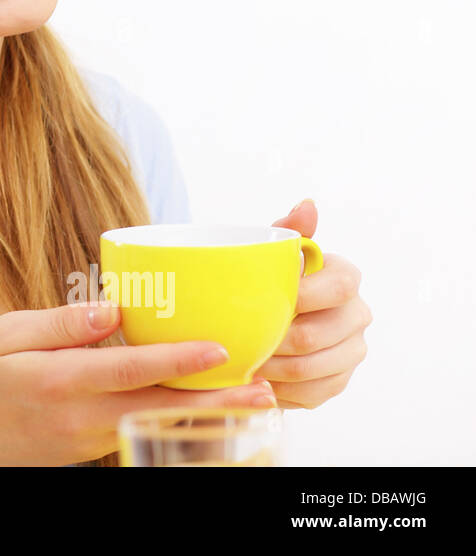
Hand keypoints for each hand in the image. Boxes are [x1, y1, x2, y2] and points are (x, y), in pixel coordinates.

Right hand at [0, 302, 278, 465]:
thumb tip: (112, 308)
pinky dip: (179, 420)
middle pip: (158, 406)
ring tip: (251, 399)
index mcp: (59, 379)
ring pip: (157, 422)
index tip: (218, 351)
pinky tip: (208, 406)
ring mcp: (90, 438)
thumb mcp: (7, 334)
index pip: (129, 369)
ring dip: (206, 413)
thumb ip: (61, 322)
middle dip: (215, 400)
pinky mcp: (96, 449)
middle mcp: (81, 415)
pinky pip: (145, 430)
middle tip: (263, 391)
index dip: (177, 361)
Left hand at [256, 198, 371, 408]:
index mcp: (346, 278)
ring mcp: (352, 351)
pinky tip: (259, 380)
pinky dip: (280, 389)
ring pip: (311, 369)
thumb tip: (307, 205)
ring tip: (244, 361)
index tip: (268, 302)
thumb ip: (289, 232)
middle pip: (318, 336)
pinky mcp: (338, 381)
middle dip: (275, 341)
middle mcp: (357, 315)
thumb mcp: (274, 253)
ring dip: (273, 369)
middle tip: (242, 341)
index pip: (340, 285)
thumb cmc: (270, 279)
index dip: (303, 297)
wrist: (269, 317)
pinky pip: (311, 394)